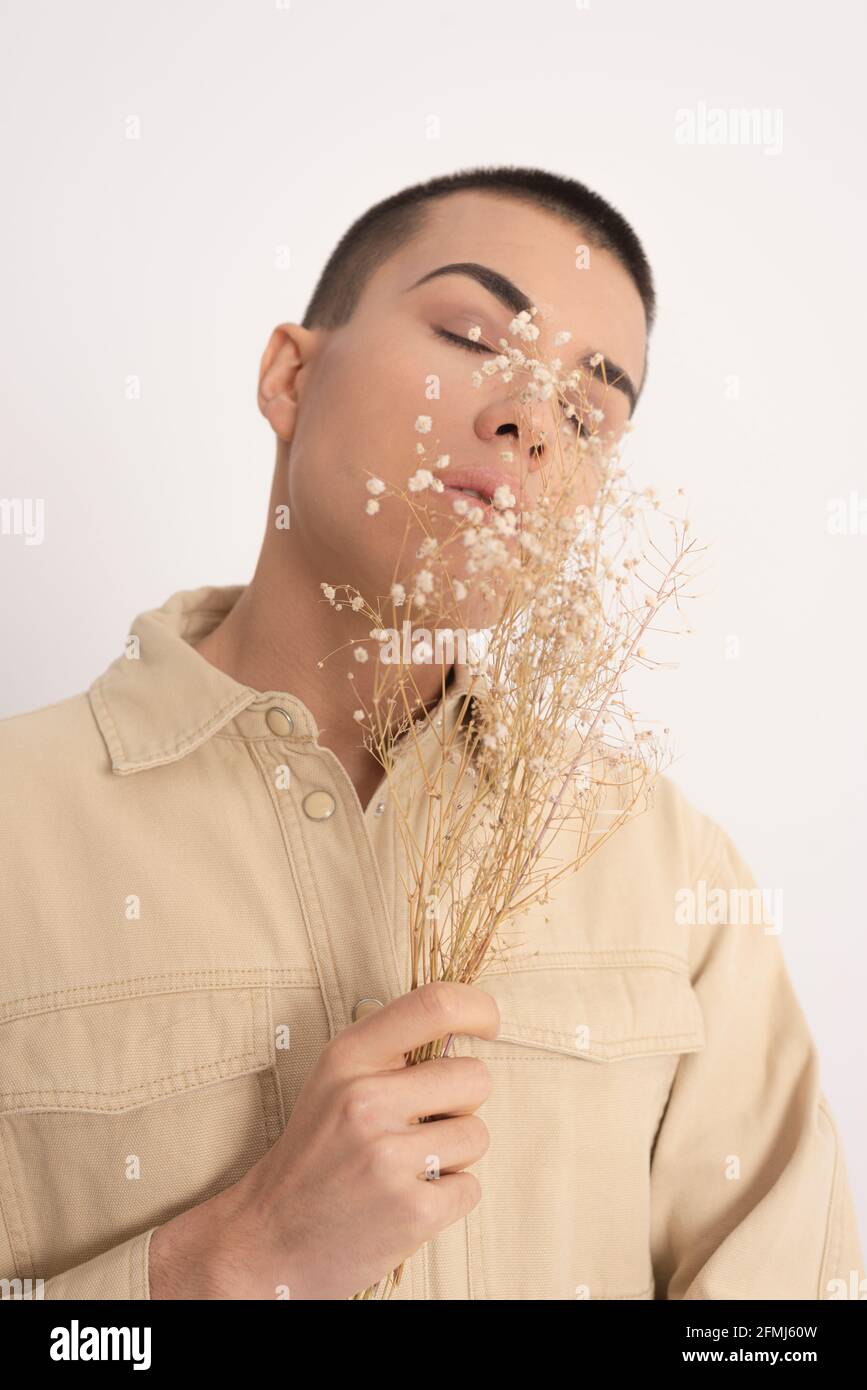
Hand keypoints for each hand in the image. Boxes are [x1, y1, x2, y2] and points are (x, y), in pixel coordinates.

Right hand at [148, 980, 499, 1298]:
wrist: (268, 1238)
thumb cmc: (313, 1153)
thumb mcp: (333, 1081)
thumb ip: (389, 1050)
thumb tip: (463, 1024)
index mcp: (348, 1058)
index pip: (435, 1005)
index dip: (477, 1008)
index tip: (488, 1025)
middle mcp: (367, 1100)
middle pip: (474, 1077)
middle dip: (461, 1103)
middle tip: (422, 1124)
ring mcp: (389, 1157)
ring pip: (477, 1135)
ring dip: (453, 1154)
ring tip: (407, 1166)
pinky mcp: (411, 1210)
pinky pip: (470, 1187)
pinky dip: (447, 1197)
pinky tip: (406, 1199)